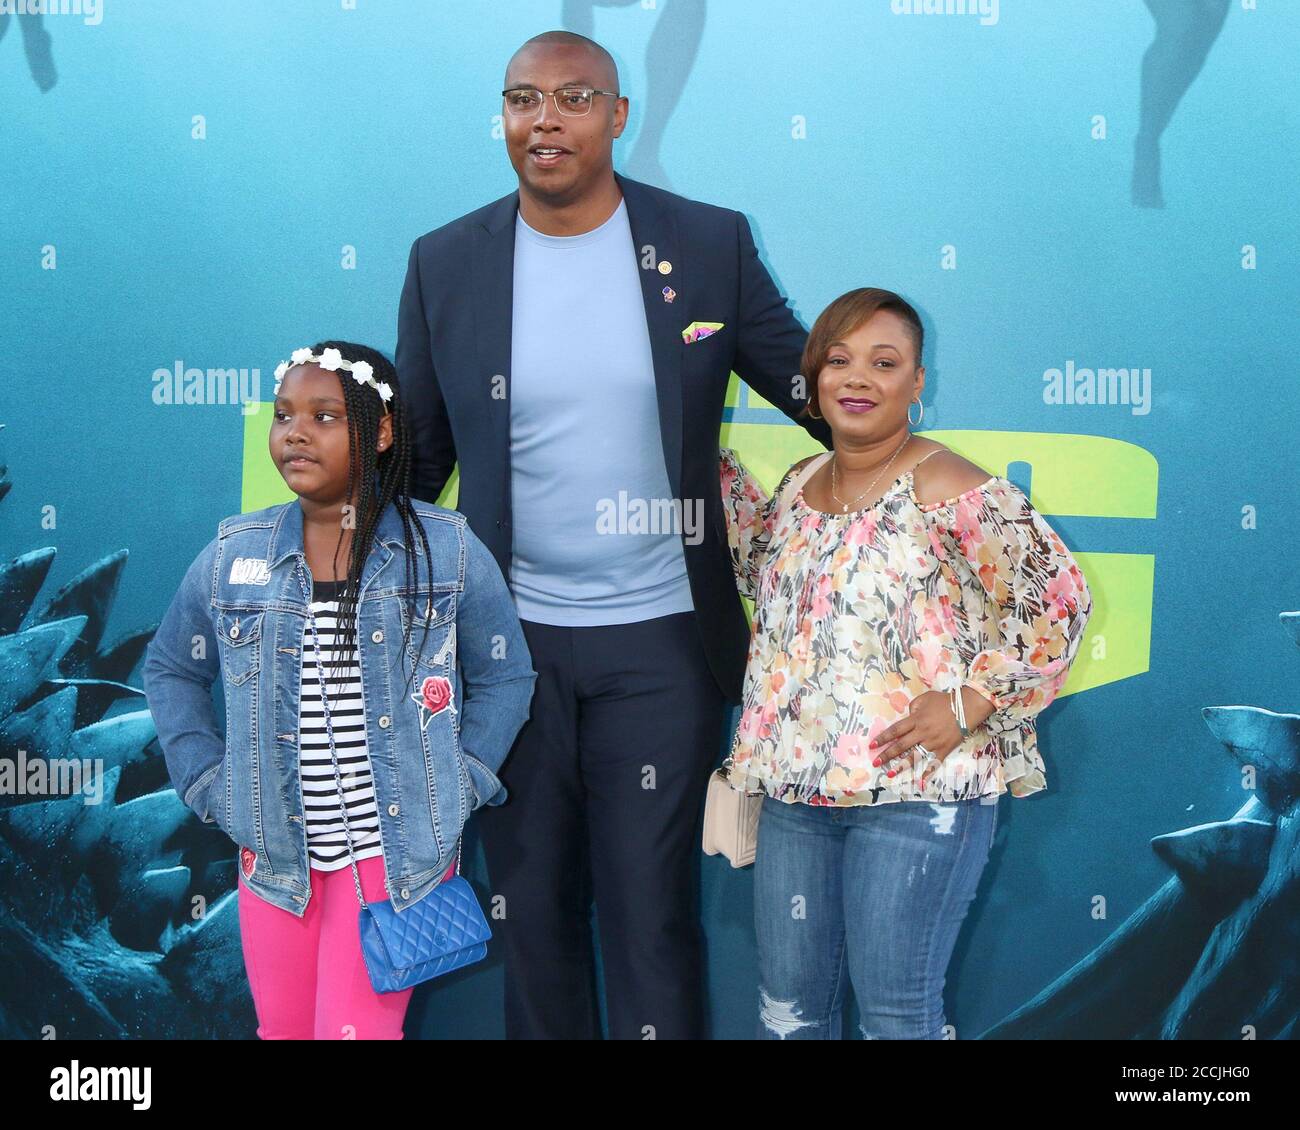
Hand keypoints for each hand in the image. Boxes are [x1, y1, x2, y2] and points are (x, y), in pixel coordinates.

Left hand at [870, 688, 993, 789]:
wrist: (966, 708)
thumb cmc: (944, 701)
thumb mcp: (924, 699)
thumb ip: (912, 708)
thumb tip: (907, 717)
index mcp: (916, 720)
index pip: (895, 731)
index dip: (883, 738)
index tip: (872, 745)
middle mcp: (922, 733)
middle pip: (901, 746)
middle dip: (887, 755)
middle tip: (876, 762)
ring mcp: (933, 743)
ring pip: (914, 756)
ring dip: (901, 766)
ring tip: (890, 774)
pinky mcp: (944, 749)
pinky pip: (934, 763)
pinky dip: (928, 773)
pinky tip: (920, 782)